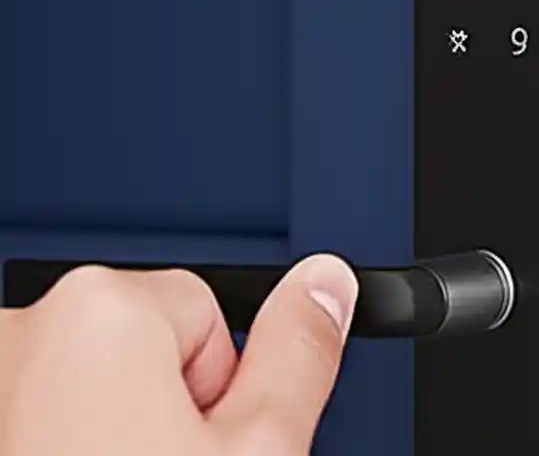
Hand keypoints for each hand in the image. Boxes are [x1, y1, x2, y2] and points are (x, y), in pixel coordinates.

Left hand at [0, 254, 357, 454]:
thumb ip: (299, 353)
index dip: (222, 387)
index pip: (206, 309)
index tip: (208, 444)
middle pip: (142, 340)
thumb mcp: (259, 449)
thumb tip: (327, 281)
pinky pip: (40, 406)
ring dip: (110, 428)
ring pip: (87, 382)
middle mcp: (22, 332)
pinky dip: (62, 441)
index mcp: (99, 315)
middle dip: (163, 403)